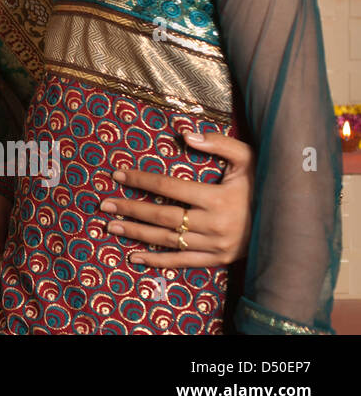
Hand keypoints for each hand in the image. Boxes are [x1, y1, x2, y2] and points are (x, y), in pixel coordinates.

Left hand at [101, 131, 253, 266]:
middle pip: (163, 216)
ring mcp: (215, 246)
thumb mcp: (248, 159)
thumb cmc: (263, 185)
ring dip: (137, 234)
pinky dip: (157, 262)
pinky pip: (182, 262)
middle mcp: (215, 225)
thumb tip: (186, 133)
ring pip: (168, 240)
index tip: (118, 174)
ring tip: (111, 226)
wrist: (290, 221)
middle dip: (131, 209)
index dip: (142, 180)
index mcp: (219, 199)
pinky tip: (134, 258)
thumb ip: (219, 143)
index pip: (170, 188)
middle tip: (104, 204)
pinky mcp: (217, 260)